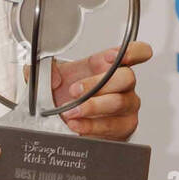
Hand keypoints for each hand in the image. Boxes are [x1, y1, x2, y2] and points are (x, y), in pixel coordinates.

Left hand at [24, 40, 152, 140]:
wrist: (67, 124)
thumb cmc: (67, 97)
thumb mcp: (53, 79)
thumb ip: (43, 71)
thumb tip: (44, 73)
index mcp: (108, 66)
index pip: (135, 52)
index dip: (131, 52)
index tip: (114, 56)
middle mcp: (123, 85)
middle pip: (126, 77)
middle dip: (97, 84)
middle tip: (75, 91)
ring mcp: (126, 106)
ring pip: (118, 103)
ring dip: (92, 107)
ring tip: (71, 113)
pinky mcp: (123, 127)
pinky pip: (112, 126)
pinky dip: (92, 126)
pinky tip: (77, 126)